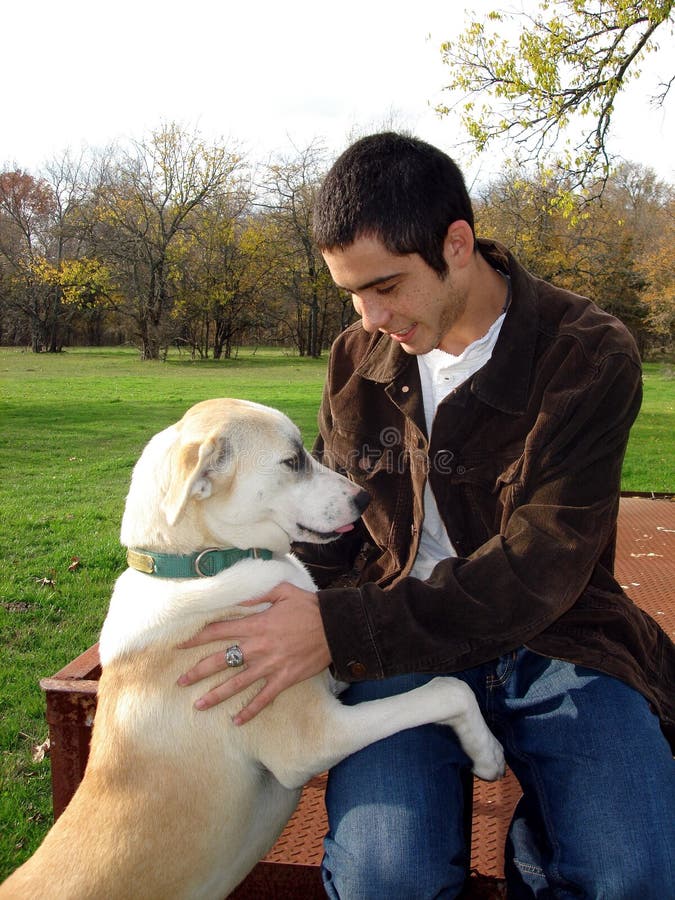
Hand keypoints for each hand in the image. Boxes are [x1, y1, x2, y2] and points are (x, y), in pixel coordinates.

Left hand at [177, 582, 329, 723]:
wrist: (337, 627)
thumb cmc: (310, 607)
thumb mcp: (283, 591)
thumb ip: (258, 595)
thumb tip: (238, 599)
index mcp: (256, 624)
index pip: (218, 631)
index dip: (197, 638)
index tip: (180, 645)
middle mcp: (258, 647)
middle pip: (221, 661)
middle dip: (197, 672)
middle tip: (180, 681)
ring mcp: (270, 665)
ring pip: (237, 684)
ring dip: (216, 695)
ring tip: (198, 705)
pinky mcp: (284, 679)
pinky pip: (264, 698)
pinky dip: (250, 711)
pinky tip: (237, 721)